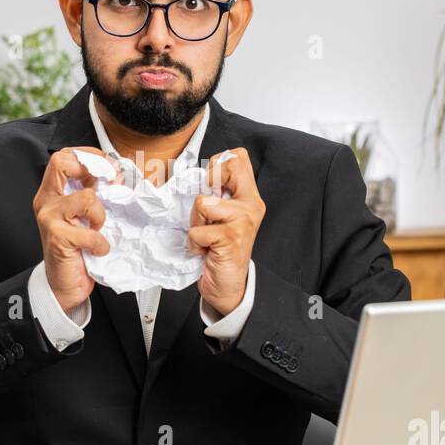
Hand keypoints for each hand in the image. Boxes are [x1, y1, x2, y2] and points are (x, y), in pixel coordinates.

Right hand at [33, 147, 113, 311]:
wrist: (62, 285)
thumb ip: (93, 194)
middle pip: (61, 162)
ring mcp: (49, 218)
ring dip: (101, 215)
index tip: (110, 168)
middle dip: (92, 167)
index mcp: (52, 192)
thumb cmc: (76, 250)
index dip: (90, 156)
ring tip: (98, 230)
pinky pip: (92, 232)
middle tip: (109, 183)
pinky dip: (101, 243)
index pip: (65, 156)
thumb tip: (116, 176)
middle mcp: (46, 201)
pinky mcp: (57, 237)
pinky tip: (96, 250)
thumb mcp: (83, 216)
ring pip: (87, 197)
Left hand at [189, 147, 264, 315]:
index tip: (210, 184)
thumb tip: (199, 176)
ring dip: (196, 222)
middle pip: (227, 168)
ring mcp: (242, 221)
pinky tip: (205, 250)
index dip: (217, 164)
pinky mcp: (230, 239)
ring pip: (203, 203)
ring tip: (205, 236)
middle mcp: (250, 206)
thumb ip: (218, 196)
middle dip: (207, 184)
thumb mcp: (224, 217)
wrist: (229, 286)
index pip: (238, 158)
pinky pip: (197, 230)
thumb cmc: (222, 250)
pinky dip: (194, 243)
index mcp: (249, 197)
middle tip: (207, 209)